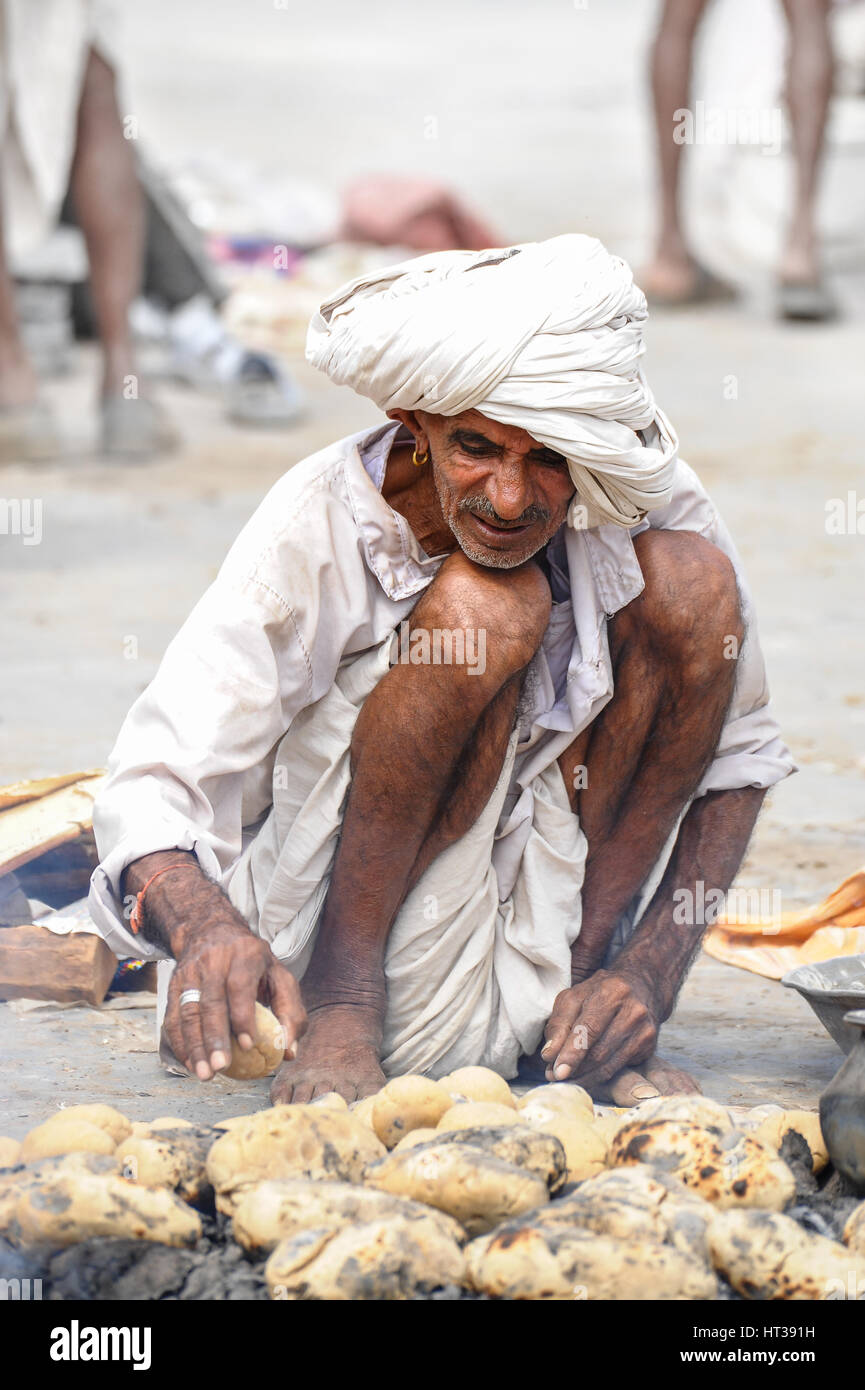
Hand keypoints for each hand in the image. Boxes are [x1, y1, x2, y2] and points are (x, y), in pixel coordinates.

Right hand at [165, 918, 306, 1080]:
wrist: (212, 931)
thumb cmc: (254, 964)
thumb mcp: (279, 976)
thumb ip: (290, 1012)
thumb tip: (289, 1051)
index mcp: (246, 954)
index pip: (240, 986)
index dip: (243, 1016)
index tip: (248, 1045)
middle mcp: (215, 960)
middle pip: (211, 1002)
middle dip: (214, 1038)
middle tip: (220, 1068)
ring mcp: (191, 972)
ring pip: (188, 1011)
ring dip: (194, 1046)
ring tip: (204, 1074)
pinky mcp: (175, 984)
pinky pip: (173, 1016)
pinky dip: (180, 1043)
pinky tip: (191, 1064)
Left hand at [541, 966, 659, 1091]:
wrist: (640, 987)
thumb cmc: (599, 992)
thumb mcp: (574, 997)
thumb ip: (559, 1023)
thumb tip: (549, 1054)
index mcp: (612, 992)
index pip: (589, 1029)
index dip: (572, 1053)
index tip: (556, 1072)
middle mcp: (633, 1012)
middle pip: (599, 1052)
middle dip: (575, 1069)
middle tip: (553, 1078)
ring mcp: (644, 1031)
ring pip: (609, 1066)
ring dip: (584, 1078)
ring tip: (565, 1080)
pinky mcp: (649, 1047)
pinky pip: (619, 1069)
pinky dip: (598, 1076)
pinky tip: (584, 1077)